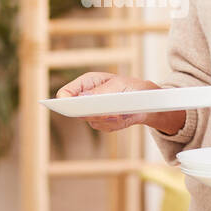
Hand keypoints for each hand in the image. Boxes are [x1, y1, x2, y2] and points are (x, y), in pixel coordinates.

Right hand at [56, 72, 180, 132]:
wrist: (146, 102)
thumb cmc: (131, 87)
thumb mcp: (118, 85)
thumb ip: (100, 91)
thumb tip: (83, 97)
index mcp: (86, 83)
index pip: (65, 93)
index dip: (65, 101)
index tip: (75, 107)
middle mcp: (85, 98)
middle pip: (77, 111)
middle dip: (94, 112)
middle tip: (108, 111)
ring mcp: (91, 112)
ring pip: (92, 120)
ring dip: (108, 118)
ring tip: (122, 111)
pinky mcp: (101, 123)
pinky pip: (104, 127)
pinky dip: (116, 123)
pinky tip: (124, 116)